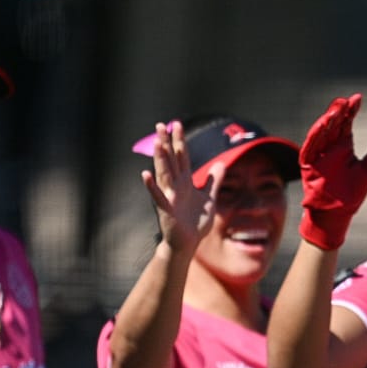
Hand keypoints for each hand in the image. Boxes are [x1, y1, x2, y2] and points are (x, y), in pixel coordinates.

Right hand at [141, 121, 217, 254]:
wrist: (188, 244)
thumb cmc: (195, 222)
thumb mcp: (209, 198)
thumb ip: (214, 181)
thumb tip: (221, 164)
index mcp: (185, 182)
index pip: (182, 157)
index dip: (180, 141)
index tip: (176, 124)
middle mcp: (175, 186)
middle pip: (171, 161)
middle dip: (166, 143)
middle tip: (161, 125)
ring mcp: (169, 197)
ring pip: (164, 174)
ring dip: (160, 159)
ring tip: (156, 142)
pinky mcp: (166, 210)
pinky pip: (158, 197)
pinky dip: (152, 186)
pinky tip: (145, 174)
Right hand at [298, 94, 366, 250]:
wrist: (336, 214)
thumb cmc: (350, 194)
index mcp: (343, 146)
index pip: (346, 124)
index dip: (351, 111)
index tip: (358, 99)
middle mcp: (329, 147)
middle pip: (333, 125)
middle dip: (339, 112)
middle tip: (347, 100)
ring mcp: (318, 155)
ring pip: (321, 133)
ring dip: (327, 120)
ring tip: (336, 109)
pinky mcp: (308, 164)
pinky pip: (310, 147)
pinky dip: (315, 135)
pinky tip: (322, 125)